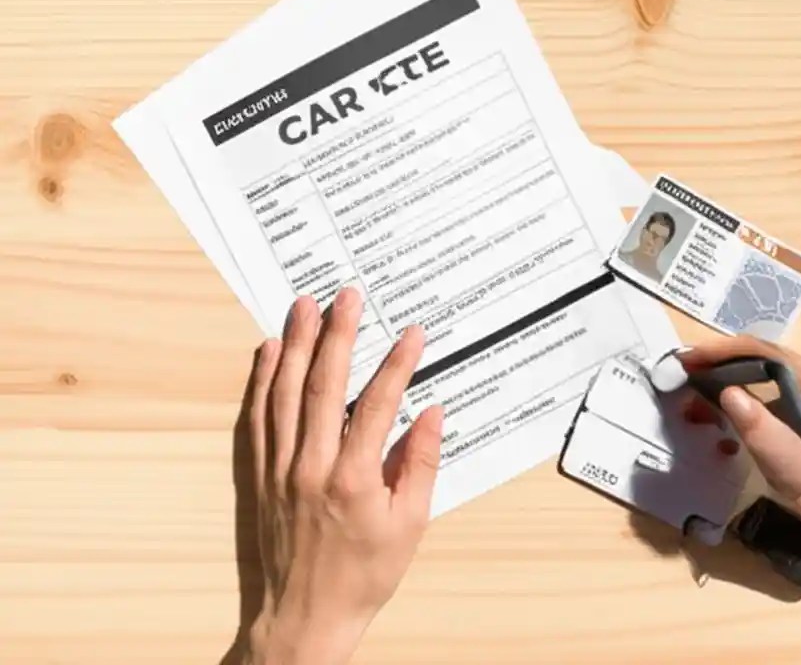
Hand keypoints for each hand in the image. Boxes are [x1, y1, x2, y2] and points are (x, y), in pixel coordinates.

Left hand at [243, 288, 442, 664]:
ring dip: (296, 345)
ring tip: (305, 305)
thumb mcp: (410, 524)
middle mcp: (311, 467)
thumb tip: (429, 414)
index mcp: (354, 479)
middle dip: (338, 335)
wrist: (306, 617)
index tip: (411, 334)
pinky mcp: (261, 475)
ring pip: (285, 393)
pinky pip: (258, 417)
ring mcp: (280, 469)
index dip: (397, 365)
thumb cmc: (363, 575)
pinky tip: (269, 351)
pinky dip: (262, 380)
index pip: (378, 406)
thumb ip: (419, 464)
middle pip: (324, 386)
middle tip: (347, 296)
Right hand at [679, 337, 800, 552]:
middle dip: (722, 368)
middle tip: (685, 388)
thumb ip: (766, 439)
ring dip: (738, 382)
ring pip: (776, 370)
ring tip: (703, 406)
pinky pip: (789, 384)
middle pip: (766, 356)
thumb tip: (728, 395)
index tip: (684, 361)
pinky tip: (740, 416)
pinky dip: (759, 393)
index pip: (763, 352)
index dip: (718, 352)